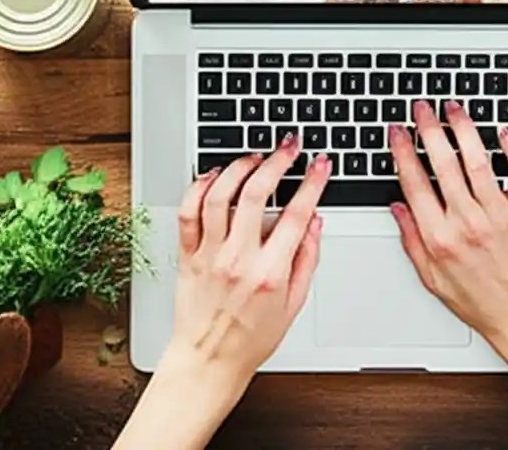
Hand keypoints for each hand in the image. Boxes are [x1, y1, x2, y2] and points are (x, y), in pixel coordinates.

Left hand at [167, 135, 326, 386]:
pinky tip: (214, 176)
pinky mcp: (187, 255)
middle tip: (288, 147)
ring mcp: (209, 255)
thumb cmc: (251, 339)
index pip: (296, 214)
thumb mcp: (294, 304)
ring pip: (218, 196)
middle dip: (276, 161)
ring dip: (238, 168)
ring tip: (254, 158)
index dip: (312, 183)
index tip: (320, 164)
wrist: (208, 361)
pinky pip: (188, 212)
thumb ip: (307, 259)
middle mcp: (238, 260)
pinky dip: (199, 187)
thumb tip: (315, 221)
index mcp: (270, 273)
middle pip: (255, 194)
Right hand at [389, 100, 507, 347]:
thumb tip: (397, 205)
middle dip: (428, 128)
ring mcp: (497, 216)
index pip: (414, 182)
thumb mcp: (431, 277)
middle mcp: (467, 222)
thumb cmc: (479, 301)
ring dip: (463, 129)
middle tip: (422, 108)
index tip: (397, 131)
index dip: (402, 151)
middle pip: (443, 164)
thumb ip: (411, 239)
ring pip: (477, 162)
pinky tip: (502, 132)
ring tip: (453, 108)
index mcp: (439, 238)